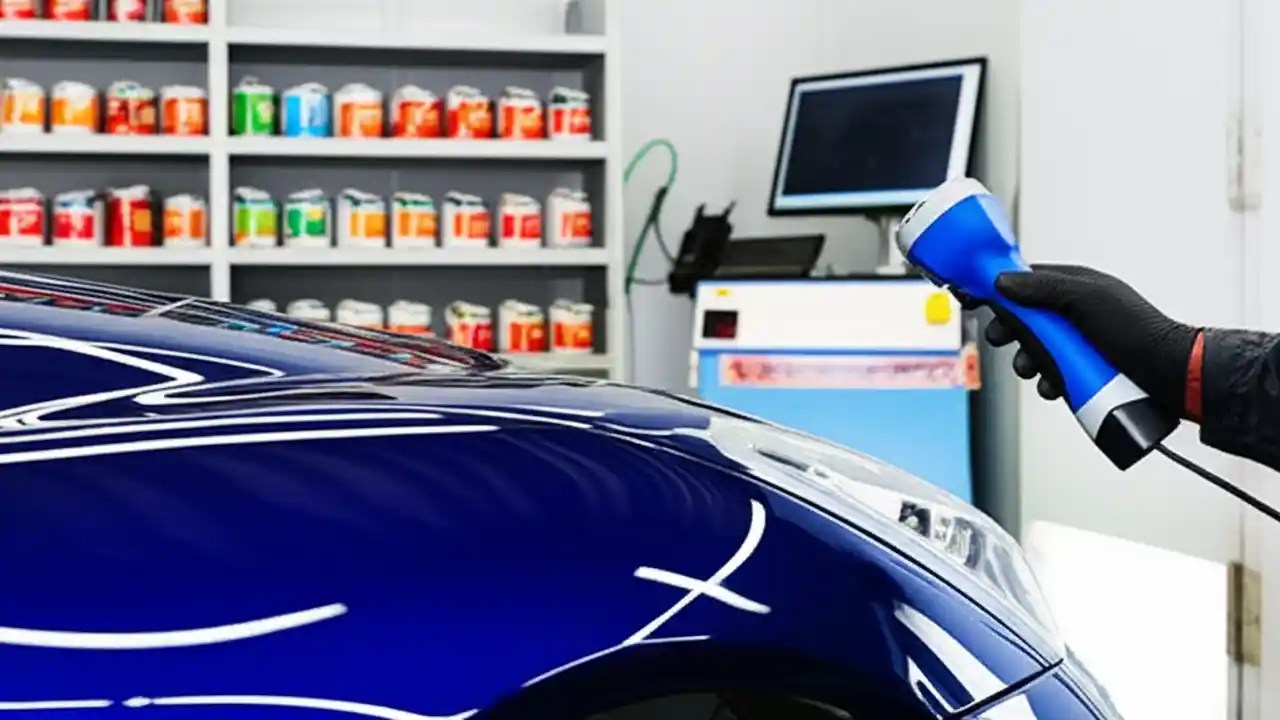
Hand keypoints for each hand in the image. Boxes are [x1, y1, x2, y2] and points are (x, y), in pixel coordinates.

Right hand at [985, 264, 1198, 417]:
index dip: (997, 288)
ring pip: (1036, 348)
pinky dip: (1047, 381)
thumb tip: (1002, 281)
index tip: (973, 297)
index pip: (1025, 280)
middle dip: (1009, 330)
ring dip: (1026, 360)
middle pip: (1025, 317)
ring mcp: (1079, 341)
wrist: (1170, 376)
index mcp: (1075, 286)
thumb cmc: (1137, 332)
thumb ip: (1044, 287)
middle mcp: (1075, 311)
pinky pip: (1053, 373)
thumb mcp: (1087, 299)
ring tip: (1031, 370)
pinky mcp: (1083, 369)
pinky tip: (1052, 387)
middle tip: (1000, 340)